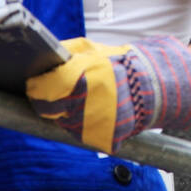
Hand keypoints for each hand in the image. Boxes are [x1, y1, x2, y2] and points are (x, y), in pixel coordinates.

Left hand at [24, 35, 190, 152]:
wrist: (156, 86)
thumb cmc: (120, 65)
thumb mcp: (92, 50)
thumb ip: (65, 55)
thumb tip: (39, 61)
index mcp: (82, 77)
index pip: (43, 89)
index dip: (36, 87)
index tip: (34, 84)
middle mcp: (87, 103)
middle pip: (49, 110)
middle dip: (48, 101)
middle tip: (53, 94)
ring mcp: (96, 124)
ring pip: (64, 124)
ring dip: (65, 114)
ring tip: (78, 101)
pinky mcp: (105, 140)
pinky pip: (82, 134)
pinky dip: (83, 125)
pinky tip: (91, 113)